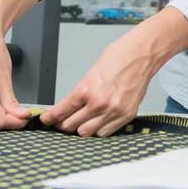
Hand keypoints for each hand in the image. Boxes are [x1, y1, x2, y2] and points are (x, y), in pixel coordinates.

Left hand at [39, 22, 163, 136]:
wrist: (141, 55)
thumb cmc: (118, 58)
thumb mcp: (91, 72)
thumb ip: (81, 92)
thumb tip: (69, 107)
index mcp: (86, 89)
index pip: (61, 111)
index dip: (50, 118)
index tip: (46, 120)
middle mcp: (98, 103)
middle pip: (71, 125)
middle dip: (63, 124)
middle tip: (61, 122)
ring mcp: (113, 111)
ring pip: (86, 133)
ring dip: (80, 128)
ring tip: (80, 122)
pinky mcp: (126, 116)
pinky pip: (105, 133)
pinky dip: (98, 129)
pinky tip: (97, 121)